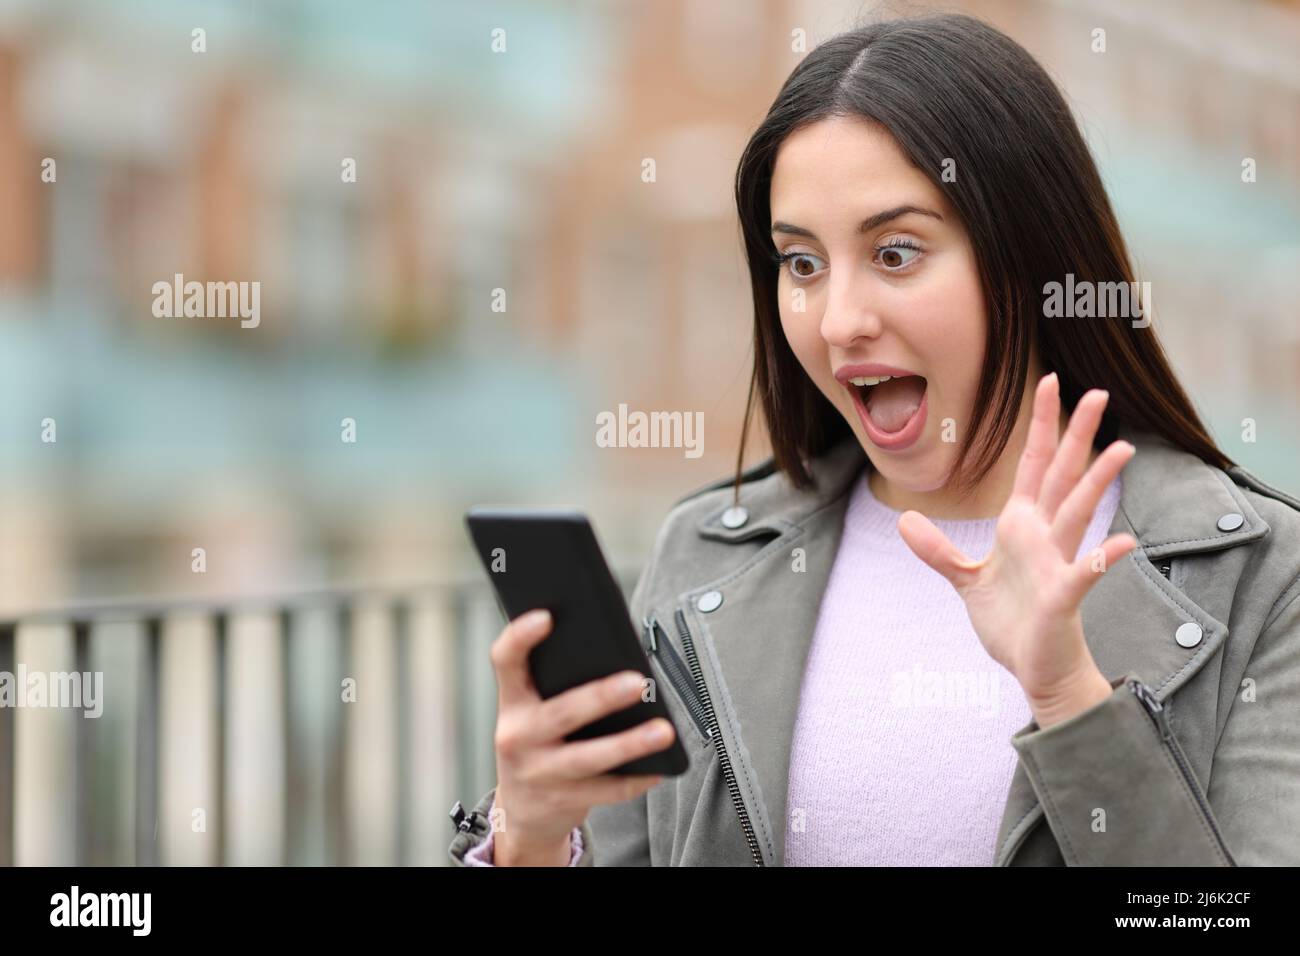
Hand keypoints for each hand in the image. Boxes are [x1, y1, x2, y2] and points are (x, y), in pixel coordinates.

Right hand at [488, 608, 673, 864]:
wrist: (522, 811)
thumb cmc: (539, 742)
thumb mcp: (532, 711)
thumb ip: (557, 685)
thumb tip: (618, 657)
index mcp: (512, 701)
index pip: (506, 661)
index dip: (520, 637)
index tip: (546, 616)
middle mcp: (517, 735)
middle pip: (560, 712)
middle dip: (601, 697)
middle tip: (637, 682)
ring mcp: (537, 772)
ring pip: (586, 758)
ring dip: (629, 744)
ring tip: (663, 731)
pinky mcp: (560, 801)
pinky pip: (604, 791)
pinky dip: (634, 780)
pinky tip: (658, 768)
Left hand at [896, 372, 1136, 727]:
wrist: (1034, 669)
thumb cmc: (1011, 623)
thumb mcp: (965, 580)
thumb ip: (938, 550)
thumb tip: (904, 520)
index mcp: (1023, 526)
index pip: (1034, 466)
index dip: (1041, 426)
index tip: (1050, 383)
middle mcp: (1045, 538)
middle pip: (1063, 476)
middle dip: (1077, 436)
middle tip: (1099, 394)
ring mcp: (1058, 564)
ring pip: (1079, 514)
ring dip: (1098, 482)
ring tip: (1122, 449)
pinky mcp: (1064, 598)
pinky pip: (1085, 574)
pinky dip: (1102, 559)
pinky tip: (1121, 544)